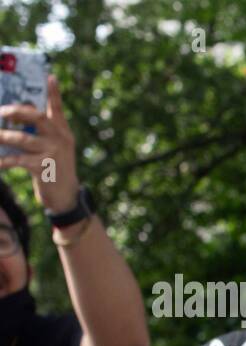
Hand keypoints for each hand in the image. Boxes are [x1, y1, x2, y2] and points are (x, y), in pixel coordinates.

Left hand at [0, 75, 80, 211]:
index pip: (57, 109)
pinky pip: (17, 160)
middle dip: (15, 111)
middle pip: (36, 117)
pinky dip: (3, 161)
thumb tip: (16, 117)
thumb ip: (41, 133)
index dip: (54, 92)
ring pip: (22, 138)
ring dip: (2, 137)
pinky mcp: (44, 168)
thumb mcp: (54, 149)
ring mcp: (53, 153)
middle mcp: (60, 139)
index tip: (49, 76)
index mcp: (63, 132)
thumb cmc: (55, 169)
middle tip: (1, 112)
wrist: (66, 197)